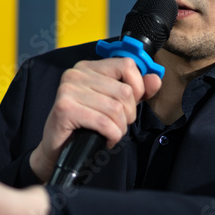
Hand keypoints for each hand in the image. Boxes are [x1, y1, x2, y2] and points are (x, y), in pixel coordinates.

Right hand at [29, 58, 161, 181]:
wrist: (58, 149)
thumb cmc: (86, 125)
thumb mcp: (115, 104)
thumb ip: (136, 91)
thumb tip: (155, 79)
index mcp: (88, 67)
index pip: (127, 65)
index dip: (137, 88)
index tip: (130, 104)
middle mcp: (76, 73)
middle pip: (124, 91)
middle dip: (128, 114)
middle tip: (117, 125)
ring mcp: (68, 90)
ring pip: (116, 108)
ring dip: (119, 128)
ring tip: (111, 132)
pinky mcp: (65, 108)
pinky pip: (104, 122)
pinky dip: (112, 135)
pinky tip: (105, 139)